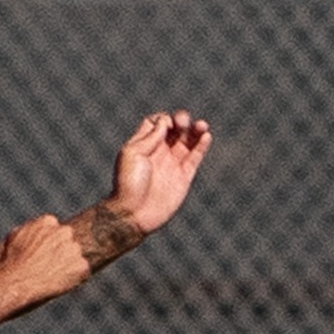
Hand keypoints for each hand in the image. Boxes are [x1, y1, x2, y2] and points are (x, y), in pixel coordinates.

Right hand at [0, 213, 90, 309]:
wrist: (17, 281)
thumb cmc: (12, 261)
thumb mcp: (15, 236)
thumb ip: (30, 229)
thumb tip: (35, 228)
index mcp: (49, 222)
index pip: (55, 231)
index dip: (49, 245)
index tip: (43, 255)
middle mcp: (65, 232)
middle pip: (68, 242)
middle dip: (61, 253)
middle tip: (49, 267)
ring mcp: (74, 249)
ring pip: (75, 257)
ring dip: (68, 266)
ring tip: (51, 278)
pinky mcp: (81, 266)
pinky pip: (82, 272)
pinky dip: (74, 279)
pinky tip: (58, 284)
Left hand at [109, 110, 211, 236]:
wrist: (134, 213)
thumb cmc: (128, 183)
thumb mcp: (133, 153)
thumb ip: (151, 136)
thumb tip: (165, 121)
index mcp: (144, 145)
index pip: (158, 123)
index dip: (164, 119)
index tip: (164, 125)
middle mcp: (159, 152)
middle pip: (175, 129)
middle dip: (181, 120)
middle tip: (183, 123)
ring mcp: (172, 164)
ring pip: (188, 141)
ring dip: (195, 129)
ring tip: (201, 125)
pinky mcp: (184, 177)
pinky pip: (195, 157)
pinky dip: (202, 145)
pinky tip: (206, 135)